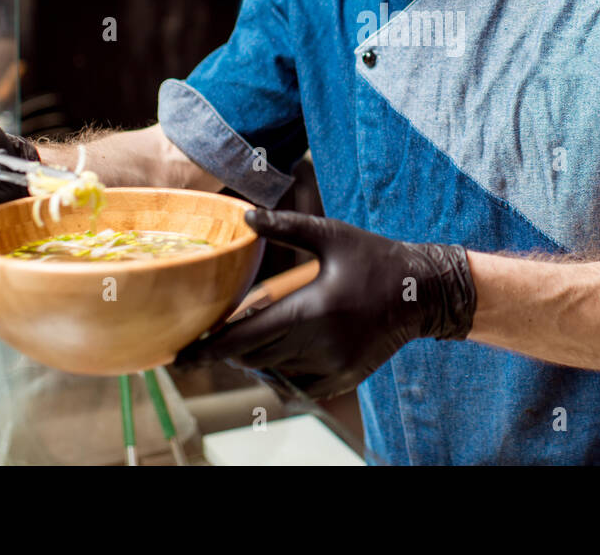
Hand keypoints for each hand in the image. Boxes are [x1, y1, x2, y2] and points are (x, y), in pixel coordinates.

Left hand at [179, 210, 476, 399]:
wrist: (421, 293)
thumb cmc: (374, 258)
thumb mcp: (331, 235)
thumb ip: (286, 226)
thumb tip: (243, 213)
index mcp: (312, 309)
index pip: (245, 338)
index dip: (207, 350)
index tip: (179, 356)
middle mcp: (320, 344)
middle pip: (253, 357)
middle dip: (232, 347)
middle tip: (222, 330)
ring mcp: (333, 367)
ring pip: (273, 372)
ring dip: (257, 358)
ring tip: (258, 334)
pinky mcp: (343, 379)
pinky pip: (297, 386)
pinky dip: (282, 372)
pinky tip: (285, 350)